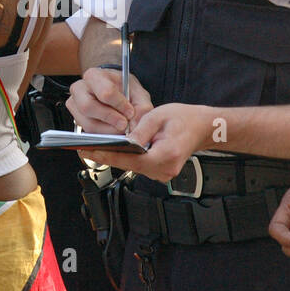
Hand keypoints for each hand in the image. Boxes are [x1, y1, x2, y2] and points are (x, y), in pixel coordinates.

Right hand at [67, 66, 152, 133]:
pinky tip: (114, 131)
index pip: (105, 92)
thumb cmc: (124, 89)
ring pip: (88, 124)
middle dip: (110, 119)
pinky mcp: (77, 121)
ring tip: (121, 128)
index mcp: (94, 76)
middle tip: (124, 125)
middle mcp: (79, 89)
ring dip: (108, 130)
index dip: (119, 105)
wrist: (115, 92)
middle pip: (88, 107)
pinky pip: (88, 133)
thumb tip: (135, 125)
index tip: (130, 112)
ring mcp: (75, 106)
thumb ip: (142, 107)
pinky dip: (104, 136)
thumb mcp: (138, 92)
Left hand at [79, 103, 212, 180]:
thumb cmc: (184, 119)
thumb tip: (124, 140)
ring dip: (117, 157)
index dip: (108, 156)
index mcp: (165, 155)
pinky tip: (117, 149)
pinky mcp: (161, 172)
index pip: (130, 159)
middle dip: (108, 156)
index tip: (90, 151)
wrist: (203, 127)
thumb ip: (140, 130)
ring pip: (133, 167)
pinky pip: (139, 166)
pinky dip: (128, 158)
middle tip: (86, 148)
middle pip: (129, 165)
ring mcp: (163, 174)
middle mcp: (164, 169)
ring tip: (97, 147)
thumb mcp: (159, 116)